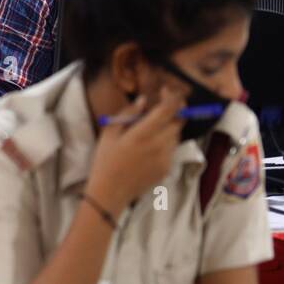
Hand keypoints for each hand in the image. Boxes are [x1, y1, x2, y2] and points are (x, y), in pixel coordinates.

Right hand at [84, 87, 183, 214]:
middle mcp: (159, 145)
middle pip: (178, 122)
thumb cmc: (105, 161)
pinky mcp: (167, 168)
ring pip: (176, 135)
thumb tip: (143, 101)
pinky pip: (172, 149)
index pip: (168, 110)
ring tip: (150, 131)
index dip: (172, 97)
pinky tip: (148, 148)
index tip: (166, 91)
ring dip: (169, 128)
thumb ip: (127, 114)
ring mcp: (166, 158)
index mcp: (143, 134)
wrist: (110, 192)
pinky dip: (165, 143)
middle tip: (162, 109)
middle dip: (174, 112)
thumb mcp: (109, 133)